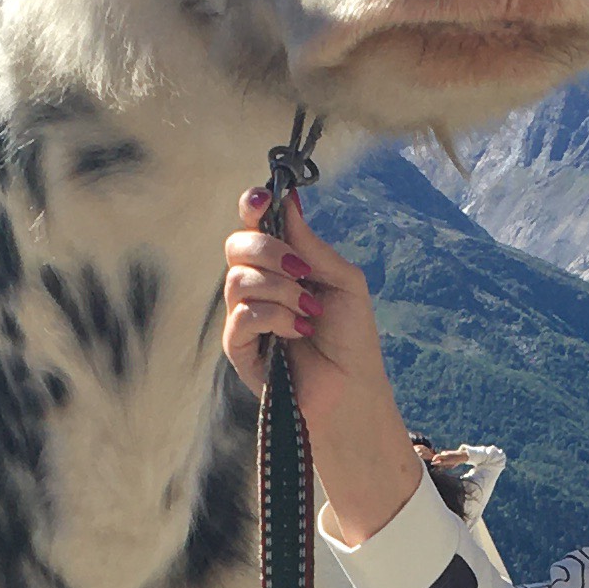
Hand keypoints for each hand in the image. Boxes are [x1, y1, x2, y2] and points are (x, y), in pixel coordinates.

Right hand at [220, 196, 425, 545]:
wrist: (352, 389)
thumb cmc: (352, 337)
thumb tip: (288, 200)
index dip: (252, 206)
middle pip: (236, 246)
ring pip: (238, 280)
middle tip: (302, 271)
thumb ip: (312, 245)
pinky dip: (275, 318)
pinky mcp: (238, 347)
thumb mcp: (343, 281)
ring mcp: (244, 316)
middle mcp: (258, 286)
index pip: (253, 226)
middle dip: (268, 251)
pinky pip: (242, 315)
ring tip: (310, 312)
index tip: (262, 199)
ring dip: (280, 290)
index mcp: (281, 265)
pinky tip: (299, 332)